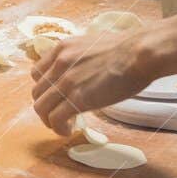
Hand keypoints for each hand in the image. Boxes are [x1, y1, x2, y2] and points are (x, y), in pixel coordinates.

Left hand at [30, 31, 154, 135]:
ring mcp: (66, 81)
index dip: (44, 89)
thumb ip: (79, 58)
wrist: (139, 53)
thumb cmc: (127, 49)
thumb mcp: (92, 46)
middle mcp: (59, 63)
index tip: (55, 97)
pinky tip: (68, 131)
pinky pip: (55, 119)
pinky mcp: (78, 99)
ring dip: (49, 120)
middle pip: (37, 92)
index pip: (37, 73)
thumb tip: (82, 72)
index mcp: (62, 48)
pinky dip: (58, 128)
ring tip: (63, 126)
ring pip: (41, 108)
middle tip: (59, 115)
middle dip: (46, 106)